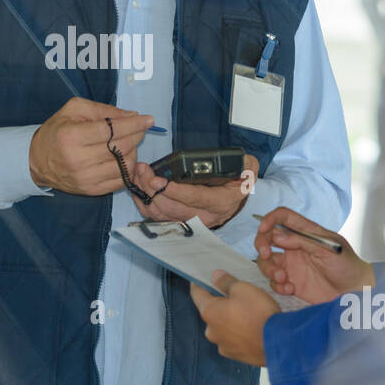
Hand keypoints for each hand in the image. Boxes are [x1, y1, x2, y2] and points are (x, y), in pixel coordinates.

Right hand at [28, 98, 152, 195]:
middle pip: (120, 147)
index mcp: (72, 136)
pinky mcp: (90, 190)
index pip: (111, 130)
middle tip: (139, 128)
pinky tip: (124, 158)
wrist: (37, 160)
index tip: (148, 120)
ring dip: (133, 151)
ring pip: (124, 165)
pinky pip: (120, 180)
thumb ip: (103, 110)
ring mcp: (85, 178)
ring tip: (128, 143)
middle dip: (136, 135)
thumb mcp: (73, 110)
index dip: (133, 125)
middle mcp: (78, 160)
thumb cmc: (57, 131)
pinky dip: (128, 168)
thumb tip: (132, 116)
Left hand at [128, 155, 258, 229]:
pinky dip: (143, 202)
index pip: (195, 199)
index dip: (175, 191)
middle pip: (172, 208)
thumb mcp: (248, 168)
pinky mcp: (179, 221)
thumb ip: (245, 165)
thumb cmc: (238, 179)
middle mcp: (204, 217)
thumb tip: (239, 163)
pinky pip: (156, 216)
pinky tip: (137, 186)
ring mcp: (190, 221)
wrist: (235, 194)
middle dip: (153, 189)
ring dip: (145, 194)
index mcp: (221, 202)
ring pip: (161, 214)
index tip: (158, 180)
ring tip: (138, 173)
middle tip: (142, 170)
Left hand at [189, 271, 278, 366]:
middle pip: (211, 312)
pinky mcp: (237, 355)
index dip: (198, 283)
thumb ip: (226, 282)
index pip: (197, 294)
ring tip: (248, 313)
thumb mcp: (243, 289)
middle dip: (220, 303)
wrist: (279, 343)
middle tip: (234, 295)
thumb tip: (216, 276)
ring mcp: (223, 346)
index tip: (201, 277)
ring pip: (223, 327)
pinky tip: (253, 327)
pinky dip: (240, 333)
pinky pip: (234, 339)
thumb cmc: (259, 313)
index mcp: (209, 312)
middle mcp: (211, 332)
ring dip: (231, 319)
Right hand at [254, 207, 374, 305]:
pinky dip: (277, 285)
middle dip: (261, 244)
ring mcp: (292, 264)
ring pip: (266, 260)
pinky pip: (274, 281)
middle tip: (266, 255)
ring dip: (269, 268)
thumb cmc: (348, 266)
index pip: (283, 217)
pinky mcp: (290, 282)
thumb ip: (303, 241)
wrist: (355, 292)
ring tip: (283, 278)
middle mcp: (295, 246)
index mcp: (306, 232)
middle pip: (268, 237)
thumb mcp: (329, 250)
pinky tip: (290, 289)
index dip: (270, 219)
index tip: (263, 229)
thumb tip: (277, 235)